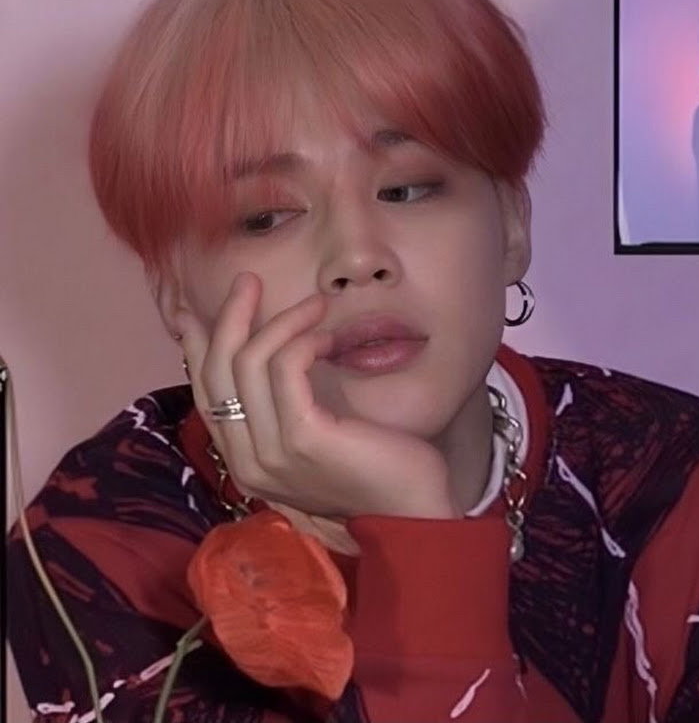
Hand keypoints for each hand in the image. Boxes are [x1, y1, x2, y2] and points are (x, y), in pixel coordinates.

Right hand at [176, 272, 459, 527]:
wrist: (412, 509)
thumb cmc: (370, 467)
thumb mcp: (313, 435)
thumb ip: (282, 408)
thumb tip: (268, 356)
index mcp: (245, 460)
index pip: (206, 394)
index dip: (197, 347)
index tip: (194, 312)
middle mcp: (246, 461)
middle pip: (217, 372)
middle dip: (228, 318)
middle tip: (248, 281)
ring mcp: (271, 452)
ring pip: (248, 363)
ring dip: (280, 320)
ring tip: (316, 303)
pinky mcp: (302, 437)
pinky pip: (285, 368)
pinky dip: (302, 340)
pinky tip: (327, 335)